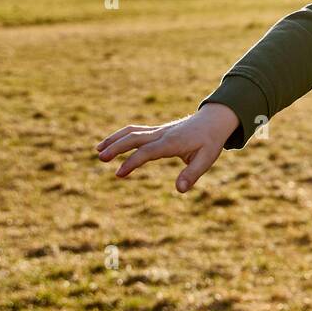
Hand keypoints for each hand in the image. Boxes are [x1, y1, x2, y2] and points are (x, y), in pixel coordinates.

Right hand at [95, 102, 240, 192]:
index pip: (147, 152)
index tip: (119, 173)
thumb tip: (179, 190)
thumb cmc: (210, 141)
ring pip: (132, 132)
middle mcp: (162, 134)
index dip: (132, 162)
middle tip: (101, 158)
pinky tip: (111, 144)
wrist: (213, 120)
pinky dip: (121, 136)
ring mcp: (158, 131)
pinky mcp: (157, 131)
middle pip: (134, 138)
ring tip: (98, 150)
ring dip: (114, 139)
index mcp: (172, 142)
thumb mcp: (207, 159)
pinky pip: (136, 131)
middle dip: (116, 147)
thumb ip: (192, 174)